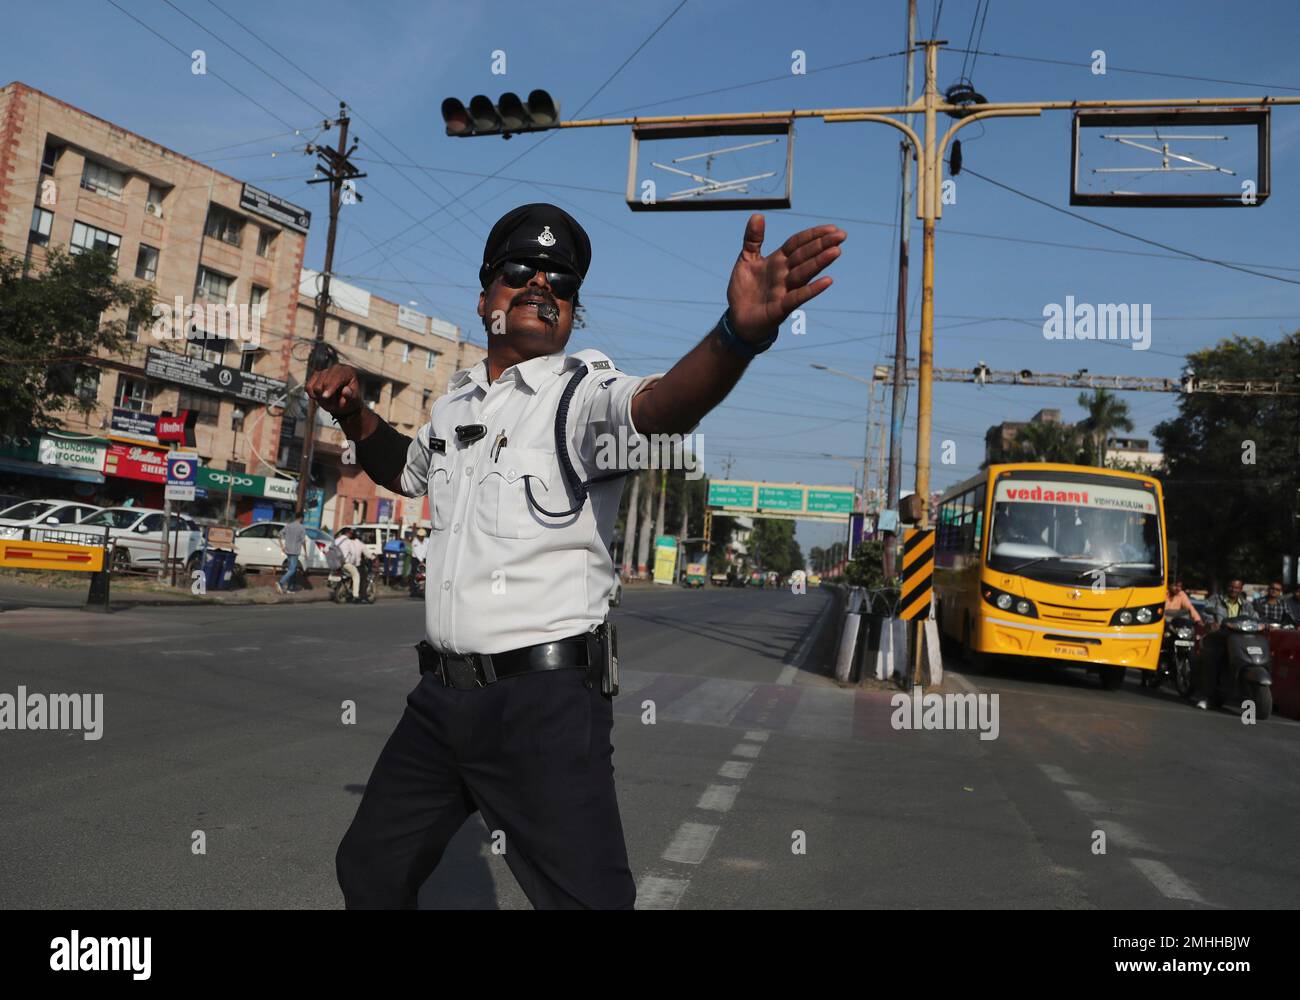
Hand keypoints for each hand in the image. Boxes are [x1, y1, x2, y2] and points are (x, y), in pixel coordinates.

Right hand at [306, 364, 363, 417]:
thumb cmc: (351, 400)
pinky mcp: (315, 376)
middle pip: (324, 383)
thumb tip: (346, 390)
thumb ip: (351, 396)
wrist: (344, 401)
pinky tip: (320, 397)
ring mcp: (324, 371)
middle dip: (327, 398)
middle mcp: (335, 368)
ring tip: (329, 401)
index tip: (325, 397)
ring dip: (321, 398)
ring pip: (315, 387)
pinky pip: (308, 387)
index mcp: (347, 372)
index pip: (337, 377)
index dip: (330, 387)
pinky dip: (312, 395)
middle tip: (334, 406)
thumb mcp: (354, 401)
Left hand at [726, 214, 845, 342]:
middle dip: (822, 245)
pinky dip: (812, 289)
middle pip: (805, 256)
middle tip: (841, 235)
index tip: (831, 228)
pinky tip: (828, 281)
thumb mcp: (746, 260)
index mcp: (778, 261)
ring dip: (820, 262)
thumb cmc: (745, 289)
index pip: (797, 244)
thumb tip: (758, 214)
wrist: (738, 319)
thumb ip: (753, 238)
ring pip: (804, 273)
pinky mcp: (781, 308)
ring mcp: (784, 290)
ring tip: (836, 251)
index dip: (812, 235)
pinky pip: (798, 297)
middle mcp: (784, 274)